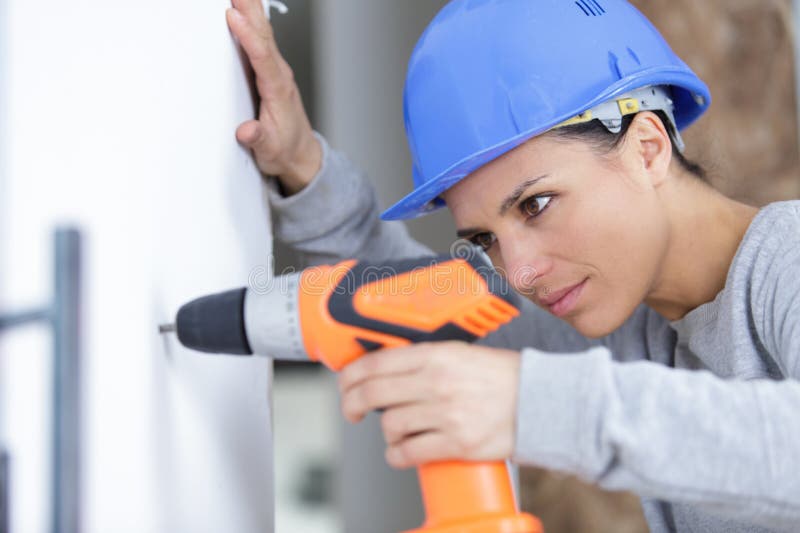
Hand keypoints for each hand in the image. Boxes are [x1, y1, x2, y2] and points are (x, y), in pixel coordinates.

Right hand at [226, 0, 321, 193]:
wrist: (300, 156)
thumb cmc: (284, 151)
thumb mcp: (268, 150)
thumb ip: (257, 139)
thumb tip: (246, 131)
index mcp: (278, 91)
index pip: (261, 57)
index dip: (247, 35)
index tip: (233, 17)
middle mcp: (280, 76)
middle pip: (264, 36)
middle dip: (250, 10)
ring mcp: (277, 72)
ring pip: (264, 35)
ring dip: (252, 11)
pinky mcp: (271, 73)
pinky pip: (262, 42)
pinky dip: (253, 23)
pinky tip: (247, 11)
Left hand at [338, 341, 521, 468]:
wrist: (540, 401)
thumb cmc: (503, 377)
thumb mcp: (461, 353)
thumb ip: (424, 359)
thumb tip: (387, 369)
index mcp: (436, 355)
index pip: (377, 363)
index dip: (351, 375)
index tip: (346, 384)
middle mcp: (437, 382)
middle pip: (374, 393)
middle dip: (352, 403)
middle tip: (352, 410)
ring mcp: (446, 414)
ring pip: (390, 425)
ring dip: (385, 432)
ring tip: (394, 431)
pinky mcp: (456, 443)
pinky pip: (409, 453)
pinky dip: (397, 455)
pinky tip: (400, 451)